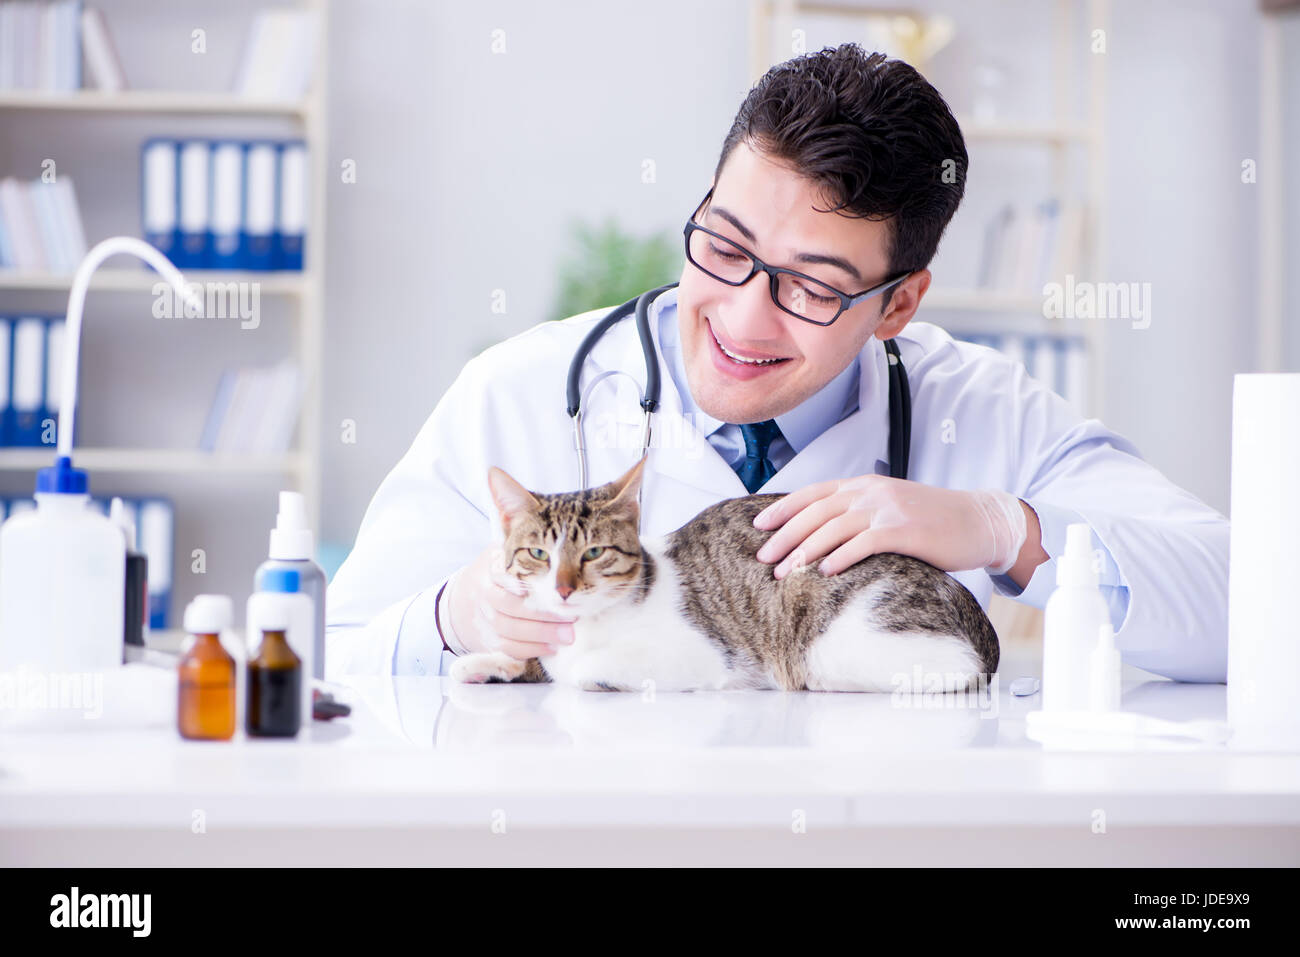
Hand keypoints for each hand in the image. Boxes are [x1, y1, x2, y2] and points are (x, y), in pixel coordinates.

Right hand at [445, 545, 576, 658]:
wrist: (466, 600)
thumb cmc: (500, 570)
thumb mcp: (507, 549)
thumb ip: (524, 542)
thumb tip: (549, 519)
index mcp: (491, 567)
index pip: (508, 575)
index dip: (531, 584)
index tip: (557, 590)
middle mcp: (484, 593)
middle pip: (510, 607)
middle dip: (542, 615)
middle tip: (572, 618)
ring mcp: (483, 618)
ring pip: (509, 630)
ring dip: (541, 635)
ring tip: (568, 636)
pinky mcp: (487, 639)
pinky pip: (508, 648)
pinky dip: (531, 650)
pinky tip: (552, 648)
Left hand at [751, 475, 1027, 577]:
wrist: (981, 521)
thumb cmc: (934, 521)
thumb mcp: (891, 507)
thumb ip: (860, 513)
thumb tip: (822, 536)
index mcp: (865, 485)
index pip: (814, 493)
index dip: (783, 508)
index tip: (759, 525)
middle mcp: (871, 492)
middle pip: (816, 512)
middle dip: (785, 535)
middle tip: (763, 558)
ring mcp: (888, 509)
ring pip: (833, 528)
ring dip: (804, 551)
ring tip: (784, 573)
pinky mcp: (905, 530)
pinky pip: (864, 543)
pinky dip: (840, 557)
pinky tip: (824, 572)